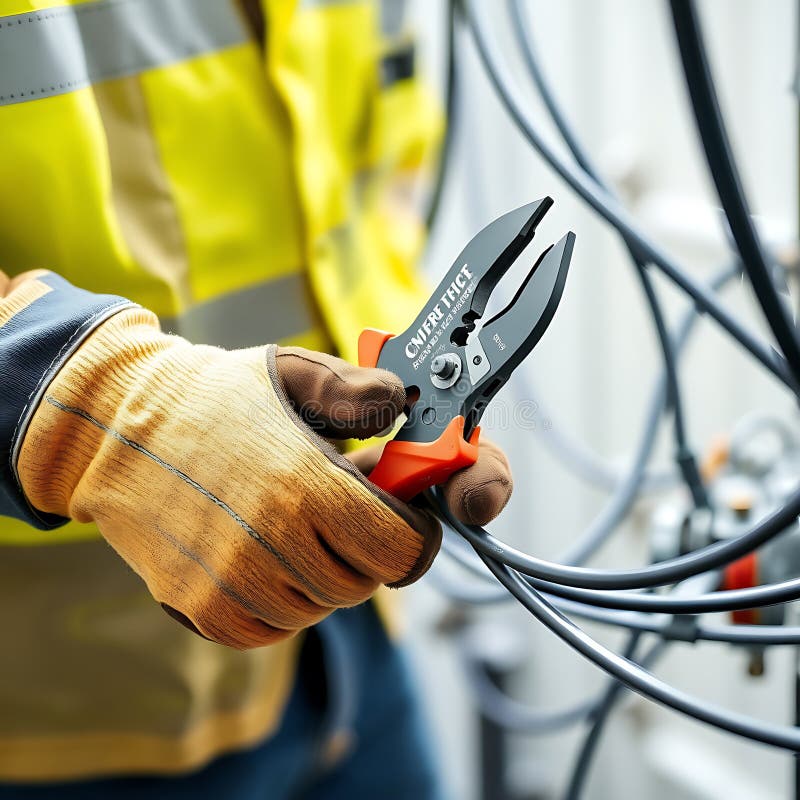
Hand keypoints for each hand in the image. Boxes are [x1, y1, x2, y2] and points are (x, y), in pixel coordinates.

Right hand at [17, 311, 511, 648]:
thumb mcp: (289, 372)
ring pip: (318, 608)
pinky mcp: (200, 609)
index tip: (408, 520)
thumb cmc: (211, 397)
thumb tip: (399, 406)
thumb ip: (354, 391)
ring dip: (323, 576)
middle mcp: (269, 542)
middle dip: (369, 552)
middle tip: (347, 517)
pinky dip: (282, 602)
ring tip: (299, 529)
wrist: (113, 431)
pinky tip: (267, 557)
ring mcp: (230, 583)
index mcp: (302, 483)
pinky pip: (271, 628)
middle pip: (362, 583)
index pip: (399, 549)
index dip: (416, 538)